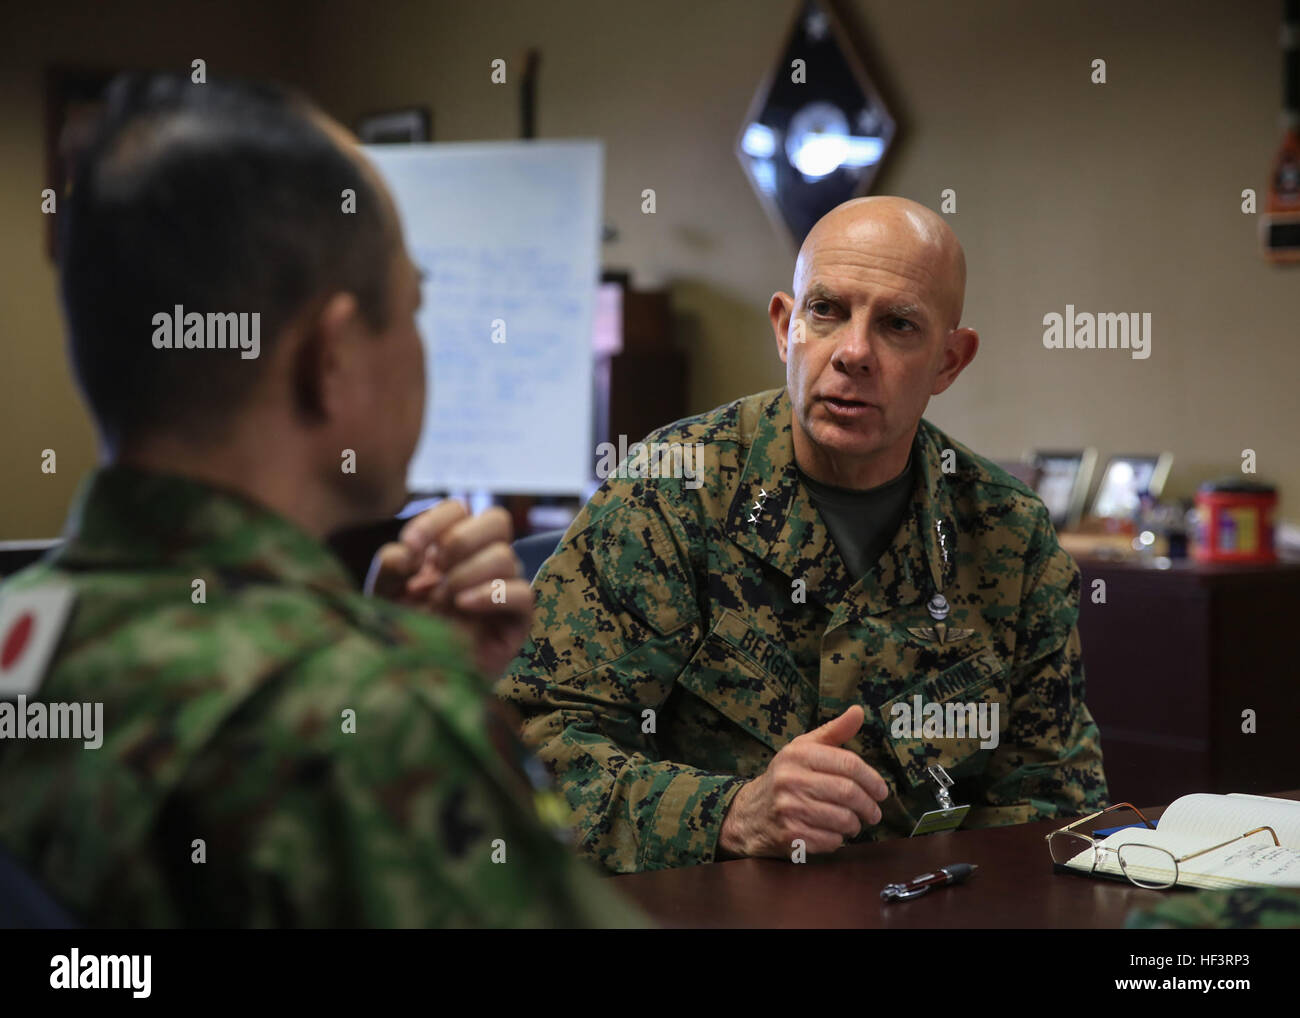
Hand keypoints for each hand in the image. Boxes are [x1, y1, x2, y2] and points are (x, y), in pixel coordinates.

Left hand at [366, 500, 533, 677]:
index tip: (410, 549)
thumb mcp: (385, 595)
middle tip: (436, 571)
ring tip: (442, 601)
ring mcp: (502, 590)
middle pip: (497, 520)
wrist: (414, 684)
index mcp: (452, 549)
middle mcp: (482, 563)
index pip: (459, 509)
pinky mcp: (516, 622)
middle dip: (461, 541)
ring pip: (507, 556)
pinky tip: (463, 606)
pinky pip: (523, 594)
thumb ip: (392, 565)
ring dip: (467, 574)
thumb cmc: (404, 634)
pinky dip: (492, 594)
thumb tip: (408, 552)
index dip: (435, 521)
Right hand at [717, 705, 888, 858]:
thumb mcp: (804, 749)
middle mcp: (790, 779)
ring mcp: (789, 809)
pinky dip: (838, 839)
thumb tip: (858, 711)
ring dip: (855, 824)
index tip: (882, 791)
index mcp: (798, 754)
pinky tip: (832, 833)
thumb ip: (834, 732)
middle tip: (874, 813)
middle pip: (848, 793)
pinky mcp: (790, 835)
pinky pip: (830, 840)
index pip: (848, 764)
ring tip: (853, 822)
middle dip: (869, 806)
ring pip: (842, 819)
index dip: (872, 779)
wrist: (750, 814)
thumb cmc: (786, 777)